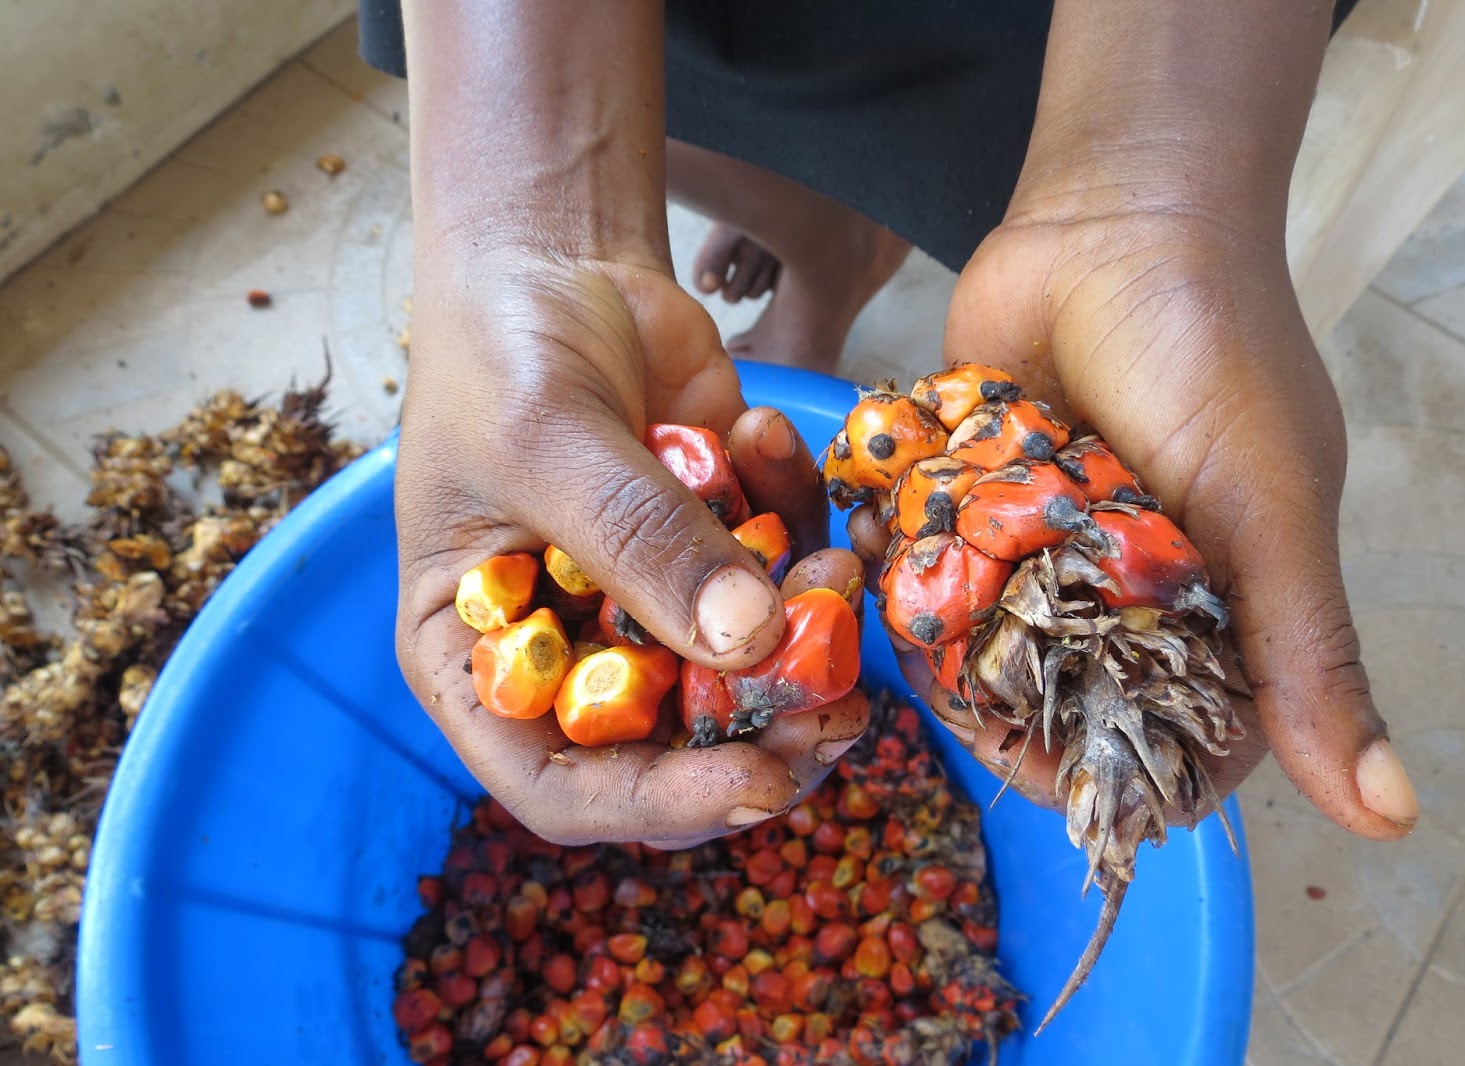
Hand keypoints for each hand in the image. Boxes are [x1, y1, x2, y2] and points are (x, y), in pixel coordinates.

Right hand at [394, 244, 868, 847]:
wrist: (552, 258)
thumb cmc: (498, 350)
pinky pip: (784, 575)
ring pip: (750, 674)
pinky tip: (766, 437)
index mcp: (481, 661)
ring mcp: (653, 602)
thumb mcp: (547, 440)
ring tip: (834, 566)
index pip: (558, 783)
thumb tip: (747, 641)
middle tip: (842, 707)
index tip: (755, 783)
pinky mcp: (720, 547)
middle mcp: (570, 650)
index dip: (656, 805)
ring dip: (807, 635)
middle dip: (766, 734)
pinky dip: (800, 525)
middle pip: (674, 747)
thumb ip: (639, 540)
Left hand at [902, 206, 1416, 841]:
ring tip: (920, 616)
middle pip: (1062, 701)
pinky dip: (911, 568)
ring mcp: (1048, 541)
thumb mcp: (1271, 508)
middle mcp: (1127, 585)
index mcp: (1215, 606)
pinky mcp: (981, 495)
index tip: (1052, 765)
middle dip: (1011, 705)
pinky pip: (933, 566)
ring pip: (984, 642)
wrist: (1119, 215)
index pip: (1168, 737)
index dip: (1116, 770)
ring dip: (948, 641)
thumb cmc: (1215, 354)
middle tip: (963, 687)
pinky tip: (887, 556)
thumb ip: (1306, 652)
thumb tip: (1391, 816)